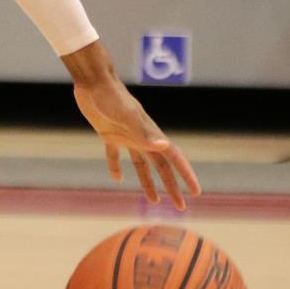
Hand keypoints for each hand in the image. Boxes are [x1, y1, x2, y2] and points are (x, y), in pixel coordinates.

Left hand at [74, 74, 201, 208]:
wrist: (93, 81)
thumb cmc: (111, 97)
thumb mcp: (127, 116)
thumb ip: (145, 133)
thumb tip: (165, 147)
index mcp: (150, 134)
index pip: (174, 158)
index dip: (186, 175)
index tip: (196, 192)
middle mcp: (141, 137)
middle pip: (161, 167)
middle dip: (172, 187)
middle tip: (180, 207)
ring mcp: (126, 136)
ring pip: (142, 164)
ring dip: (148, 183)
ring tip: (153, 201)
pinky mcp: (109, 134)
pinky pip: (115, 155)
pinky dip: (116, 167)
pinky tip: (117, 179)